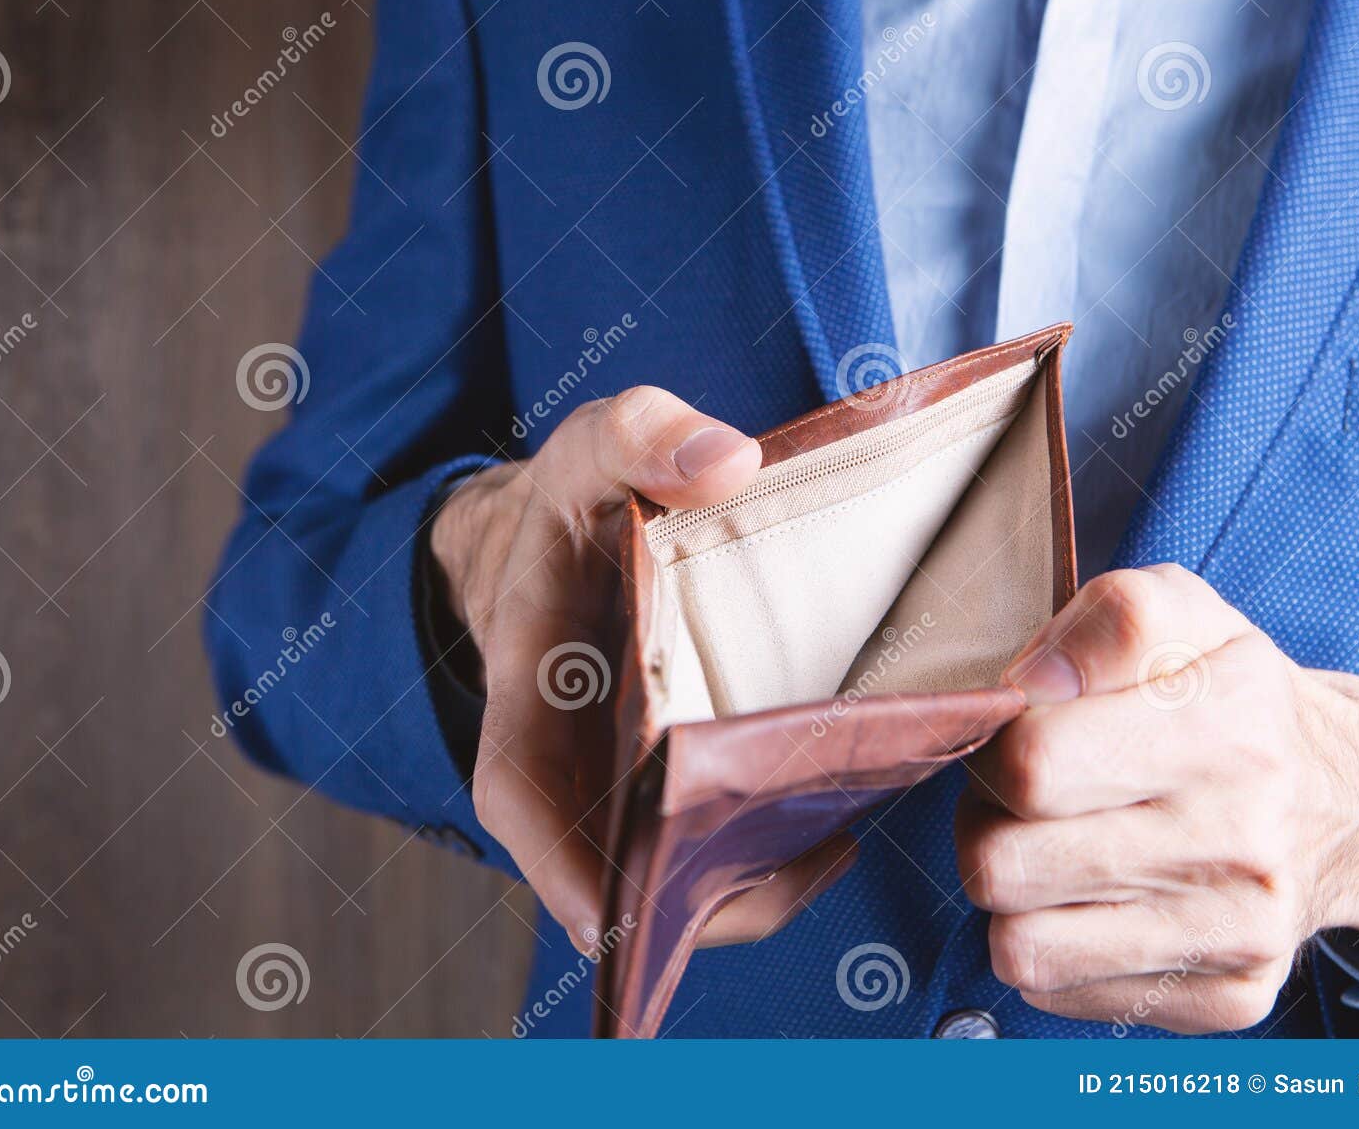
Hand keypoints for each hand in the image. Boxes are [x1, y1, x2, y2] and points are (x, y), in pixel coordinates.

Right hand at [431, 387, 858, 952]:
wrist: (569, 527)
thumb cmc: (574, 499)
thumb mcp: (595, 445)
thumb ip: (645, 436)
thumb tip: (727, 462)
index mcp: (529, 689)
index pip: (521, 800)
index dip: (563, 873)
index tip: (624, 922)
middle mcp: (566, 756)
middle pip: (609, 865)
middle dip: (697, 896)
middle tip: (807, 862)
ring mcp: (616, 777)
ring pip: (666, 867)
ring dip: (744, 880)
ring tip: (837, 844)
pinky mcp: (667, 778)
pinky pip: (705, 835)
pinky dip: (761, 845)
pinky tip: (832, 819)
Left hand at [955, 564, 1358, 1032]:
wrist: (1351, 800)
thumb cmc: (1234, 698)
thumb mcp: (1183, 612)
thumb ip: (1099, 623)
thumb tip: (1023, 690)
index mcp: (1226, 726)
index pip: (1031, 766)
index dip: (992, 748)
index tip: (1015, 737)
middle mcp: (1239, 838)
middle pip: (1003, 866)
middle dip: (985, 824)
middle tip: (1021, 800)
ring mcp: (1237, 932)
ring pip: (1020, 945)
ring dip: (1012, 896)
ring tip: (1050, 848)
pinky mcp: (1230, 998)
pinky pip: (1064, 992)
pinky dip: (1056, 946)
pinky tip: (1093, 899)